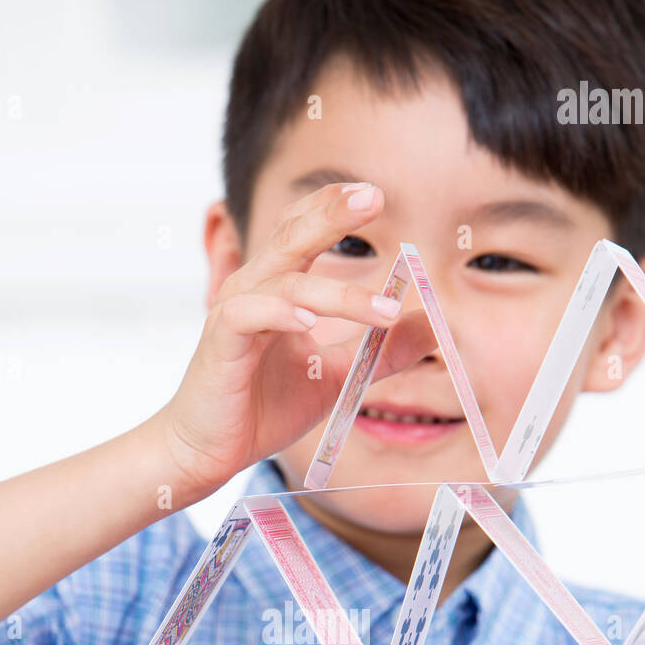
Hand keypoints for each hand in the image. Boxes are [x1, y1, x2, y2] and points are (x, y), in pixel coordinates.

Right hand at [160, 181, 433, 497]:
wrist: (210, 450)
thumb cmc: (264, 408)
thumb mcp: (337, 377)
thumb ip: (383, 353)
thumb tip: (434, 327)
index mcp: (277, 287)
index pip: (303, 230)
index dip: (334, 207)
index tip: (374, 195)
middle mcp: (253, 288)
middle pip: (292, 235)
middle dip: (333, 215)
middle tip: (375, 197)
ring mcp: (234, 312)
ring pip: (287, 282)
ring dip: (339, 296)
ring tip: (385, 312)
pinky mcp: (220, 343)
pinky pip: (248, 315)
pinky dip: (281, 314)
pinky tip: (310, 322)